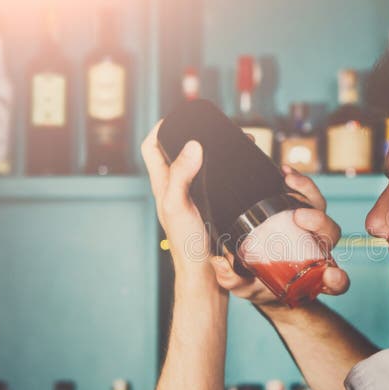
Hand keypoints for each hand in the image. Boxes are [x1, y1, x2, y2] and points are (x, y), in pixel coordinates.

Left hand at [141, 120, 214, 284]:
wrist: (205, 272)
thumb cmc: (187, 244)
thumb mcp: (180, 205)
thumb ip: (181, 175)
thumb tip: (193, 146)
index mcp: (162, 185)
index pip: (151, 147)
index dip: (159, 128)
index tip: (177, 117)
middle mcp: (175, 190)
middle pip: (175, 153)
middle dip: (189, 136)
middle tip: (209, 127)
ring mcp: (191, 199)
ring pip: (196, 167)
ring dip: (209, 153)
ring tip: (230, 143)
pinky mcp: (208, 208)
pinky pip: (212, 182)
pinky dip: (222, 171)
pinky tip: (237, 171)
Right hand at [210, 165, 350, 305]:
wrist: (256, 268)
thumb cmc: (258, 285)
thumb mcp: (244, 286)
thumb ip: (233, 280)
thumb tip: (221, 263)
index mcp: (312, 275)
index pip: (336, 281)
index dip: (338, 279)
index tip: (330, 276)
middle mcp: (317, 249)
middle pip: (330, 232)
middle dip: (320, 222)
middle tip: (299, 216)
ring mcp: (310, 228)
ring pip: (320, 207)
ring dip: (308, 191)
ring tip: (288, 179)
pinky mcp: (299, 210)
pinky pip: (304, 193)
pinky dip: (297, 182)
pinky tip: (284, 172)